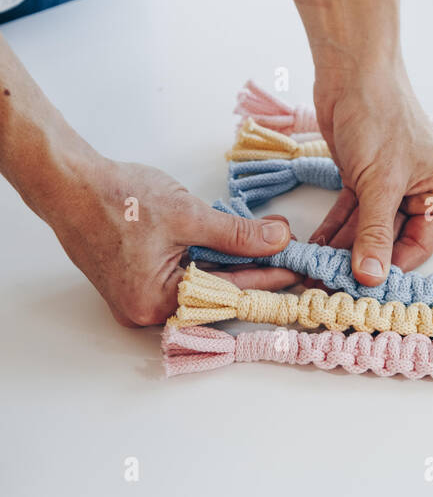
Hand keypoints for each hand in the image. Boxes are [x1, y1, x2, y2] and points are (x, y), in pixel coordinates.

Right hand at [34, 151, 298, 325]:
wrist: (70, 184)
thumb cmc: (118, 199)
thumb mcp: (187, 214)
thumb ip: (236, 234)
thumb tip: (278, 240)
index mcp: (156, 302)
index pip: (228, 293)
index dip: (268, 278)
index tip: (297, 268)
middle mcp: (146, 312)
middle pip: (215, 297)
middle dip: (253, 276)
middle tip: (290, 260)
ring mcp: (138, 301)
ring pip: (200, 289)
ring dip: (232, 270)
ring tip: (268, 253)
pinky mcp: (134, 285)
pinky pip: (181, 281)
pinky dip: (207, 266)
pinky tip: (232, 252)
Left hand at [310, 63, 432, 285]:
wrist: (352, 71)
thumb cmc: (381, 116)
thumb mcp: (381, 182)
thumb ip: (374, 233)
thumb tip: (370, 278)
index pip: (418, 245)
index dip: (391, 269)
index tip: (363, 293)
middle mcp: (418, 190)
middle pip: (390, 238)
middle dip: (361, 261)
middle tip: (331, 286)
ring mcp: (388, 183)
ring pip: (366, 227)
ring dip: (342, 248)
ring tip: (315, 272)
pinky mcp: (362, 175)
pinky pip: (350, 212)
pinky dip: (333, 229)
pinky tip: (314, 249)